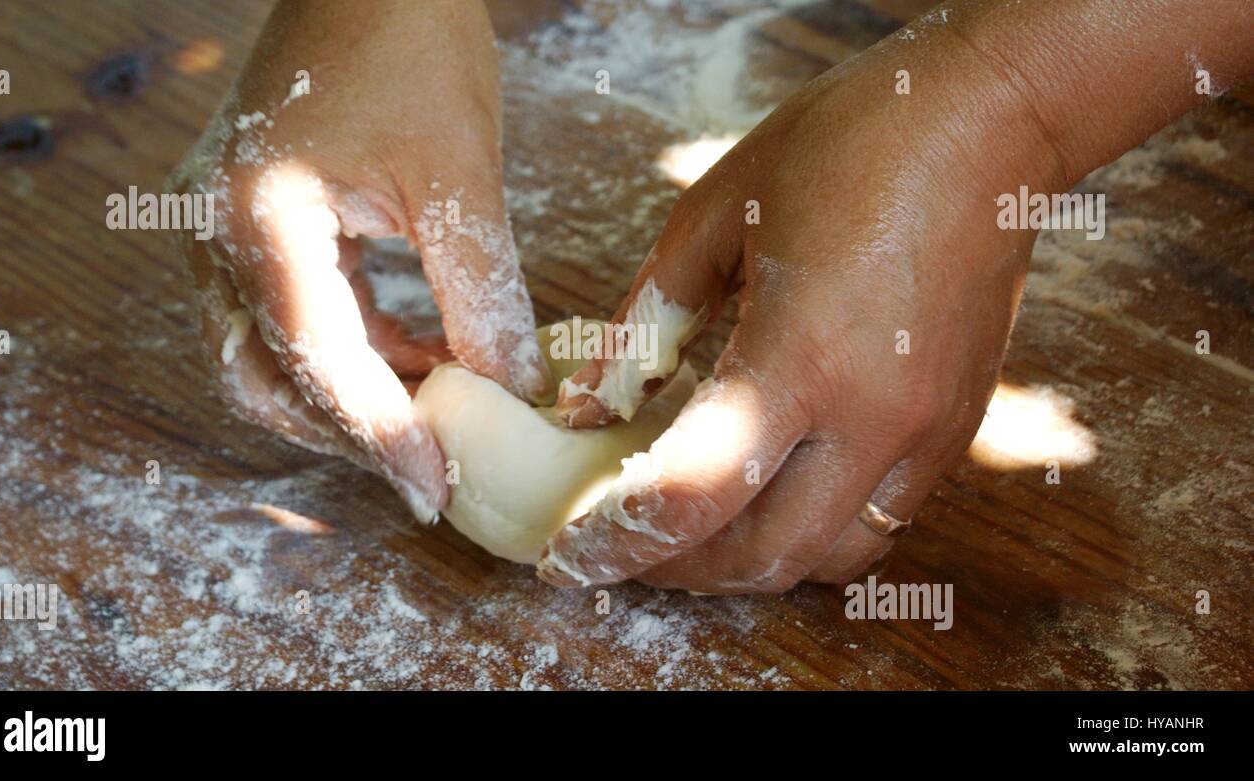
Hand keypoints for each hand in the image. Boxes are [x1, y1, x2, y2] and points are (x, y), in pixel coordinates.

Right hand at [169, 0, 548, 520]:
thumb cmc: (412, 42)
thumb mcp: (458, 174)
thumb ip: (481, 292)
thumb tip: (514, 392)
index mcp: (255, 215)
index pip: (315, 358)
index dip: (379, 433)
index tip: (435, 486)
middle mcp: (212, 232)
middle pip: (264, 379)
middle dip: (348, 433)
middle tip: (430, 470)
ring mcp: (218, 229)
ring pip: (265, 359)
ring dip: (346, 400)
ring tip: (435, 419)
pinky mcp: (249, 226)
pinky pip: (286, 317)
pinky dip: (348, 355)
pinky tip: (418, 362)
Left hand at [538, 15, 1072, 592]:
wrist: (989, 122)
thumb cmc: (846, 146)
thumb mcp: (714, 215)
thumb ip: (645, 322)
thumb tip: (591, 405)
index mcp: (801, 357)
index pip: (696, 498)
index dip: (619, 541)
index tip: (570, 558)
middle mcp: (872, 418)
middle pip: (763, 556)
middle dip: (677, 570)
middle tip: (621, 546)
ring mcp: (926, 434)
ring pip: (827, 558)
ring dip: (749, 565)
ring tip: (691, 534)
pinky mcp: (957, 431)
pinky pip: (878, 524)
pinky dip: (812, 535)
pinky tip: (772, 498)